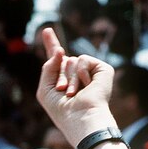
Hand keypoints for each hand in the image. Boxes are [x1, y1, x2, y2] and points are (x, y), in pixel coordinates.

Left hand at [36, 28, 115, 144]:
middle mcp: (77, 74)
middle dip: (59, 76)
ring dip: (68, 78)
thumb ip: (48, 68)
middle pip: (61, 60)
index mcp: (64, 79)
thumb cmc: (62, 110)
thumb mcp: (45, 90)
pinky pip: (82, 60)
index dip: (51, 44)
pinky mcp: (102, 70)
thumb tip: (61, 50)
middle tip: (64, 92)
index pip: (56, 59)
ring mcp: (90, 72)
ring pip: (71, 60)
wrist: (80, 118)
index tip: (46, 30)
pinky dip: (80, 73)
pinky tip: (86, 86)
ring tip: (73, 93)